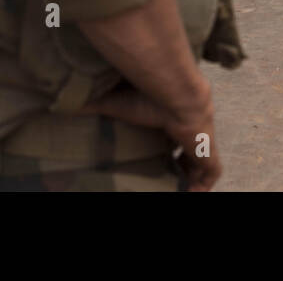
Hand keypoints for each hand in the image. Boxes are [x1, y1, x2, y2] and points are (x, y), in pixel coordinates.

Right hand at [82, 80, 220, 190]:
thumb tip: (69, 104)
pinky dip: (204, 184)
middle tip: (166, 177)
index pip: (172, 131)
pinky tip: (192, 194)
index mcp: (172, 113)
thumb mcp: (114, 102)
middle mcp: (190, 125)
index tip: (155, 157)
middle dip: (180, 163)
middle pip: (189, 148)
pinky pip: (212, 171)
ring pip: (201, 161)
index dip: (167, 146)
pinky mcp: (208, 148)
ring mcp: (202, 137)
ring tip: (177, 188)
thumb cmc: (145, 94)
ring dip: (191, 176)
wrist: (174, 89)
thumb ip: (94, 104)